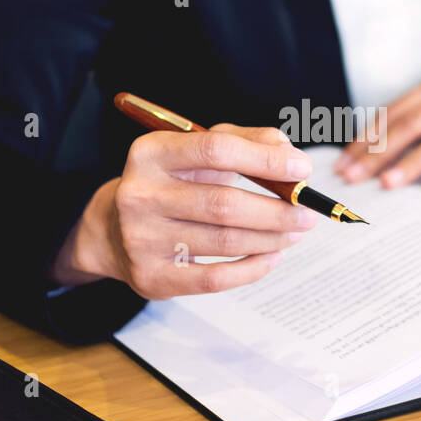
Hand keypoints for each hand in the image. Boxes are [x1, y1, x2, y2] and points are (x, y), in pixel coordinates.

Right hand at [50, 124, 319, 297]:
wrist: (113, 229)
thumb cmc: (171, 183)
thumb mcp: (197, 151)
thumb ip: (245, 142)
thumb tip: (290, 157)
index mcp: (150, 153)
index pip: (215, 150)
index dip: (265, 160)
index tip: (302, 169)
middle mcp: (140, 195)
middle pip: (223, 204)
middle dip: (277, 210)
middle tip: (307, 213)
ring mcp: (142, 240)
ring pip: (225, 241)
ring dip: (272, 238)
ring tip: (294, 232)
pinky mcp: (151, 278)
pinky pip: (216, 278)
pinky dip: (253, 268)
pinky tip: (272, 256)